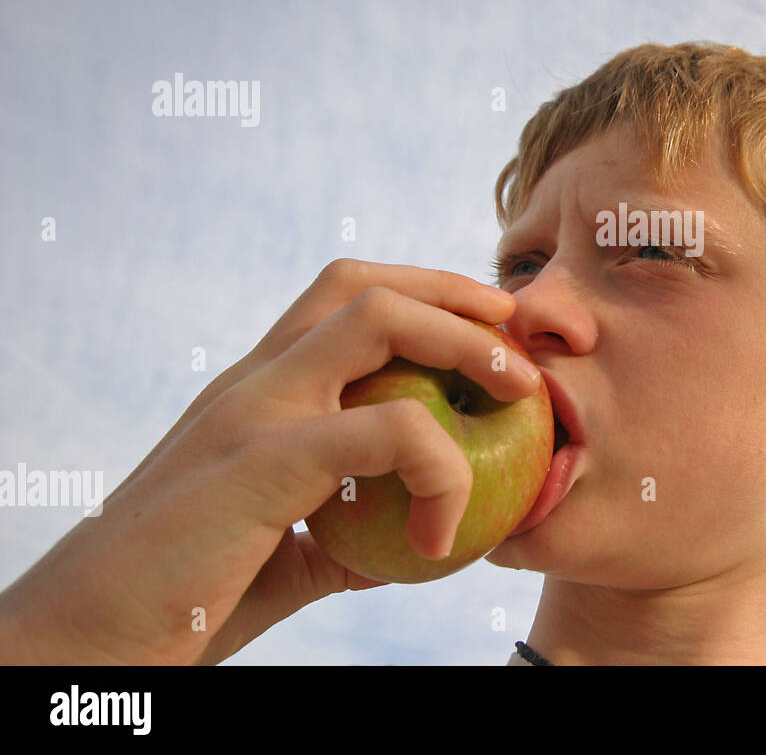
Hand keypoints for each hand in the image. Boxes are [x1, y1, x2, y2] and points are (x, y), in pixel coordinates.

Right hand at [0, 259, 540, 664]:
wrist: (77, 647)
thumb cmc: (177, 601)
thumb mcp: (280, 553)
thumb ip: (341, 530)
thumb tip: (414, 534)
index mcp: (254, 393)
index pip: (343, 301)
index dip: (427, 298)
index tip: (492, 333)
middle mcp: (249, 382)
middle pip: (362, 285)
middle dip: (457, 294)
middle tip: (522, 344)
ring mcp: (248, 412)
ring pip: (374, 320)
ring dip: (463, 344)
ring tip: (517, 395)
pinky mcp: (255, 463)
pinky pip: (383, 430)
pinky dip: (439, 469)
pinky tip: (446, 533)